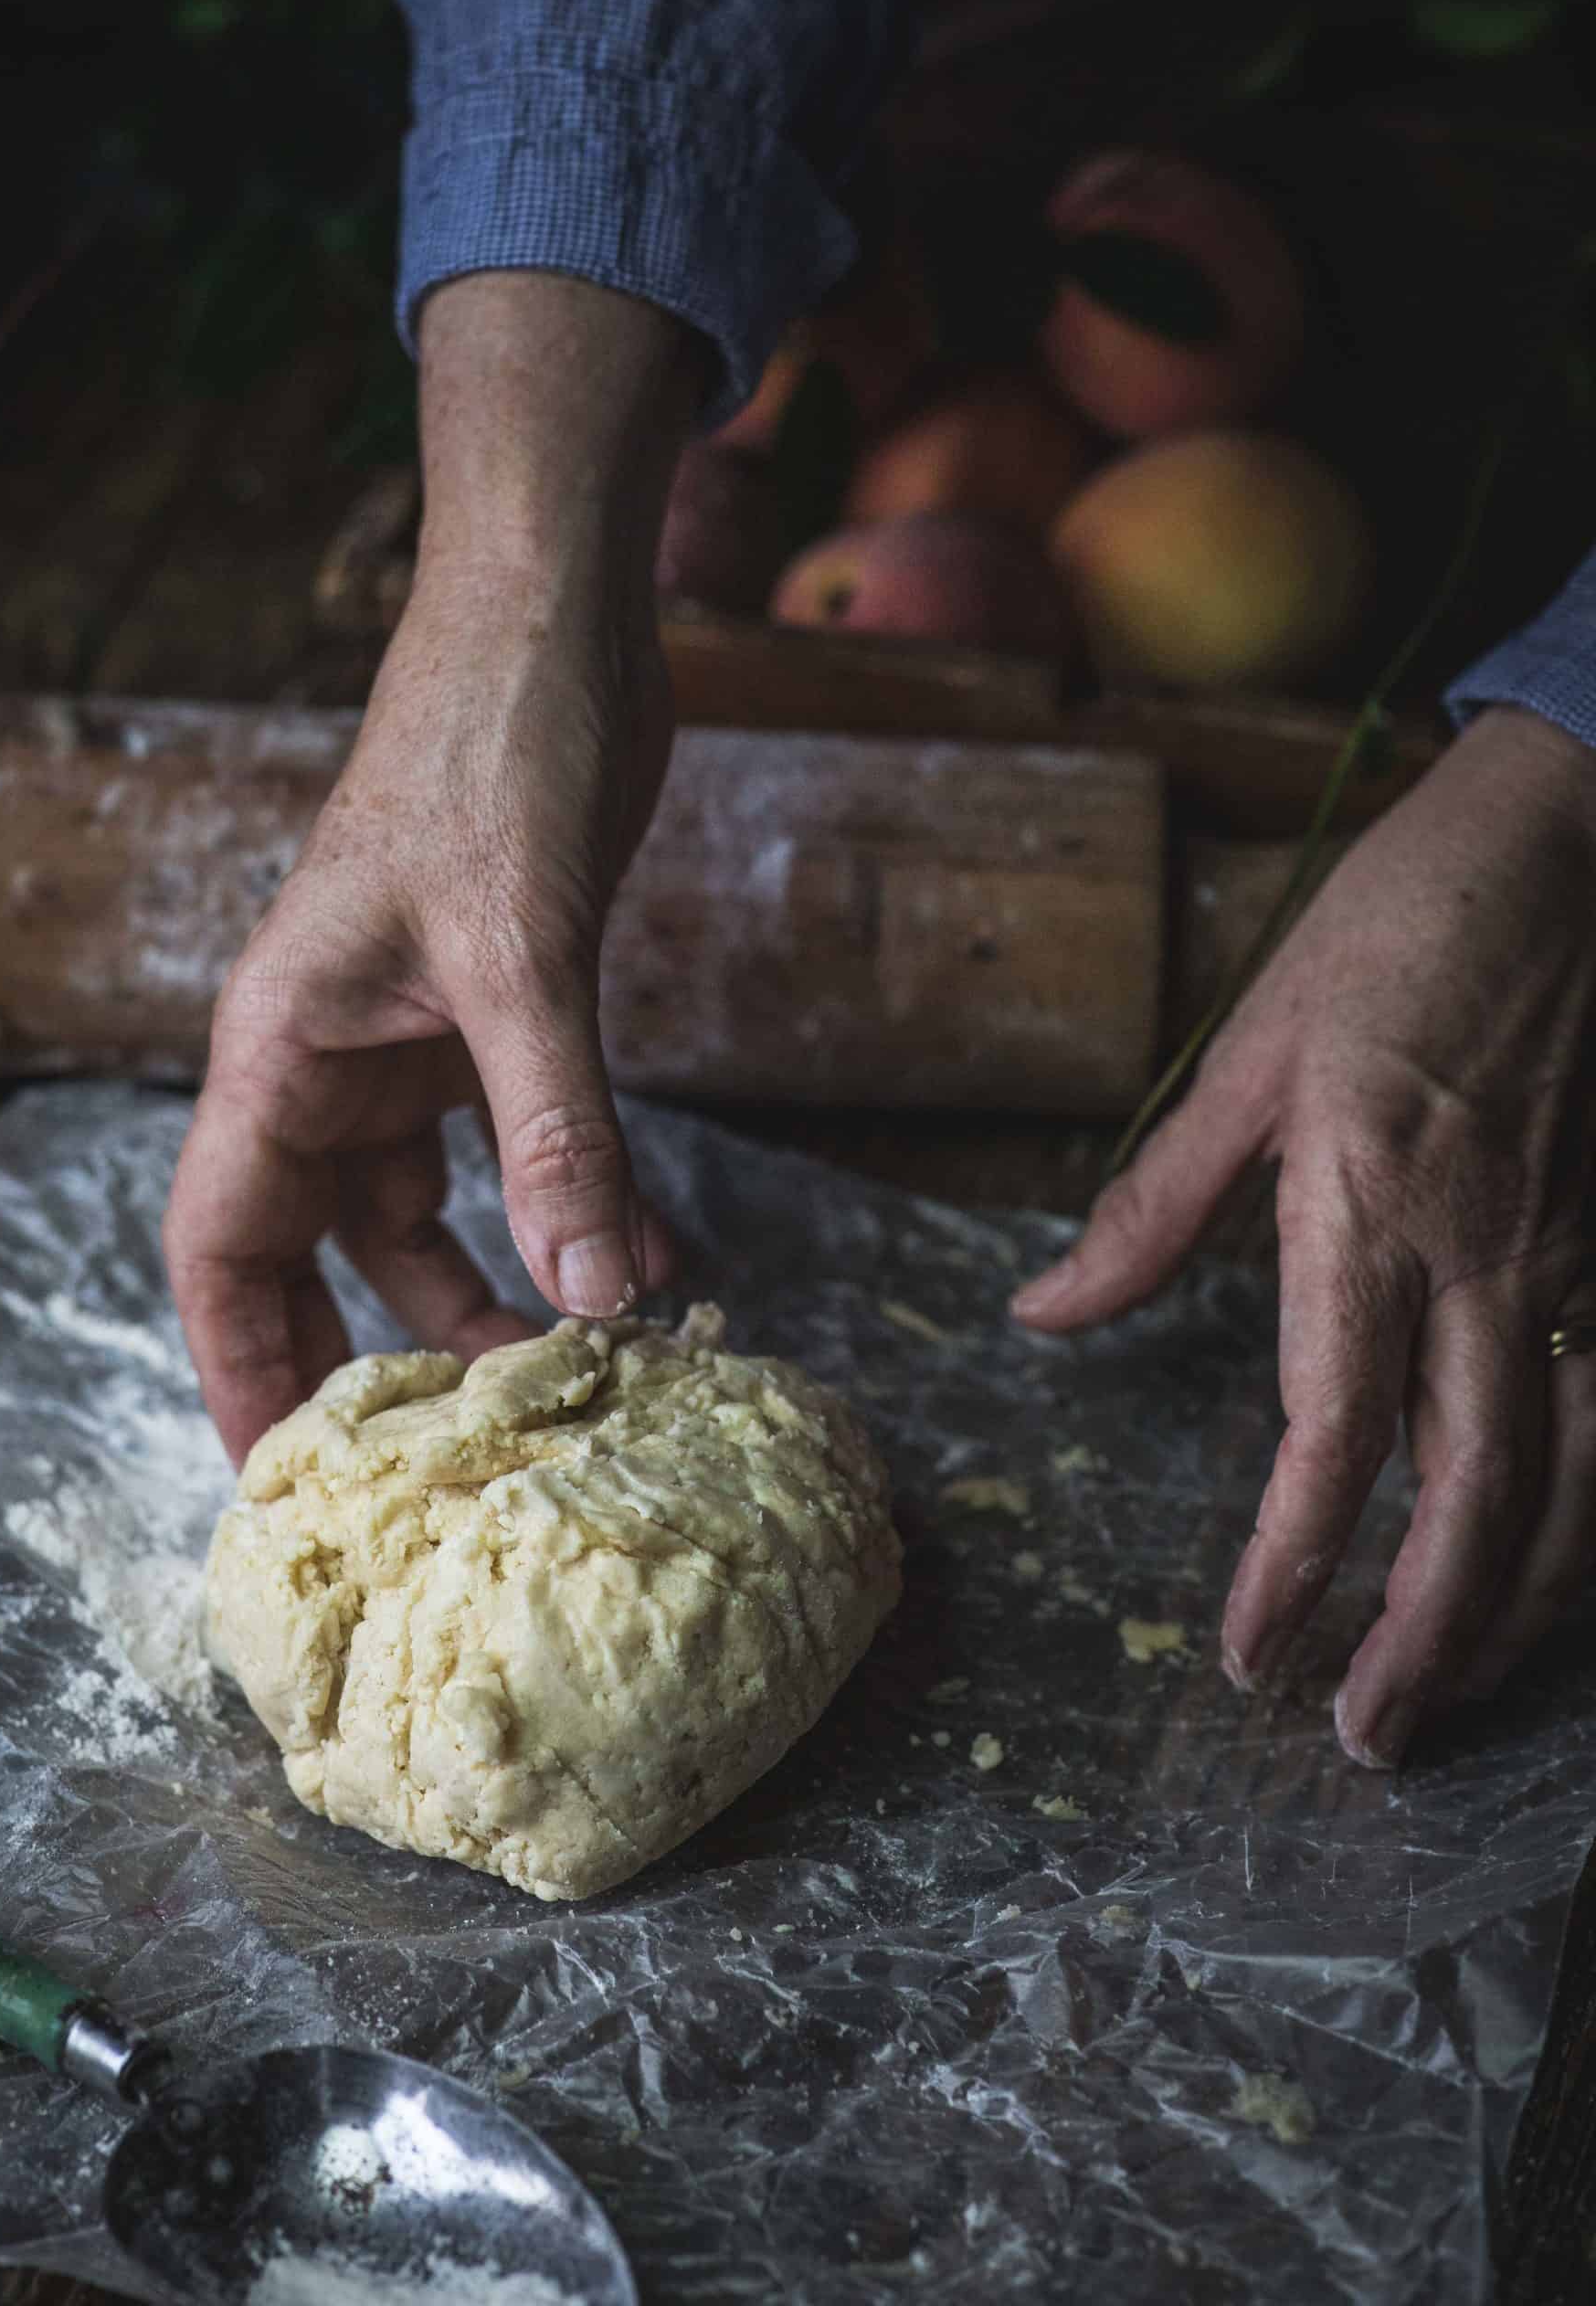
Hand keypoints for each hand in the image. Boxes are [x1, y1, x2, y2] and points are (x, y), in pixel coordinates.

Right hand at [165, 274, 697, 1463]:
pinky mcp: (489, 1022)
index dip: (239, 1369)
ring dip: (485, 1301)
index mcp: (278, 1051)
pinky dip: (563, 1221)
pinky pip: (510, 1158)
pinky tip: (646, 1270)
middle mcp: (327, 1063)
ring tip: (568, 1384)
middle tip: (431, 1477)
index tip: (285, 1483)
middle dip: (361, 1363)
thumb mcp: (523, 962)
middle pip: (310, 1255)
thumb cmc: (493, 756)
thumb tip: (601, 1303)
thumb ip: (558, 1136)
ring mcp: (408, 1045)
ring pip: (417, 1220)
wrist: (553, 623)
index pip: (222, 1247)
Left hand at [1012, 707, 1595, 1764]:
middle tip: (1365, 1739)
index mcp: (1369, 1213)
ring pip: (1572, 1483)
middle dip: (1423, 1639)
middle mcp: (1485, 1261)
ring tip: (1452, 1700)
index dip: (1293, 1561)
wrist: (1570, 843)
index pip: (1333, 1432)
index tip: (1251, 1653)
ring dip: (1516, 1611)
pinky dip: (1587, 1524)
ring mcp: (1575, 1263)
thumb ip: (1151, 1207)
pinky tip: (1553, 1579)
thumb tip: (1040, 1313)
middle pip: (1473, 1497)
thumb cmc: (1392, 936)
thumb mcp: (1250, 1061)